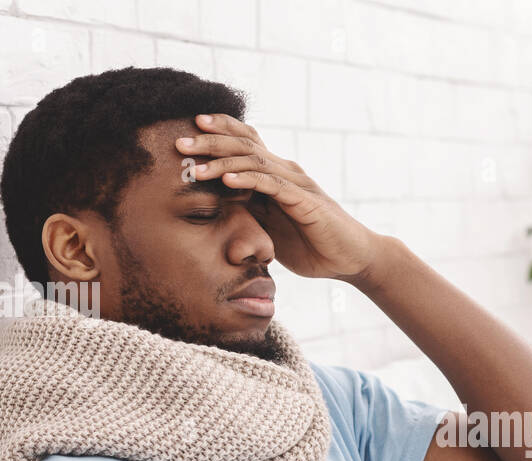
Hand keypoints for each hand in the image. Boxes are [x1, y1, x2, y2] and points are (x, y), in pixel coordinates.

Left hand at [175, 113, 382, 280]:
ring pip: (254, 161)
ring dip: (222, 161)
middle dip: (210, 141)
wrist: (351, 258)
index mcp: (276, 174)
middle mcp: (286, 171)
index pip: (245, 142)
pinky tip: (228, 182)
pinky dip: (248, 181)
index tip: (188, 130)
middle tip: (180, 143)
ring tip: (195, 166)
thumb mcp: (271, 227)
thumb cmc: (312, 244)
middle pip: (244, 145)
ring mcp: (296, 184)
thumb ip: (249, 211)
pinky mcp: (305, 201)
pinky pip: (272, 185)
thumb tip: (215, 205)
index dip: (218, 131)